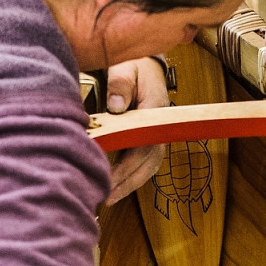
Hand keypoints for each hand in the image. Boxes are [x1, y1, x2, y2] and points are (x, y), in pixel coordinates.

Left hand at [102, 58, 170, 204]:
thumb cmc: (133, 66)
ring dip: (129, 185)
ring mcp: (156, 135)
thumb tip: (115, 107)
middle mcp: (159, 126)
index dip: (127, 165)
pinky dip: (131, 178)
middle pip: (147, 162)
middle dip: (127, 182)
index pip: (144, 143)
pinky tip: (115, 188)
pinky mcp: (148, 140)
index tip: (110, 178)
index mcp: (155, 109)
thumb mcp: (125, 67)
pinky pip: (143, 164)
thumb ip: (120, 84)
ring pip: (147, 167)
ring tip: (108, 199)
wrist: (144, 66)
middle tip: (106, 198)